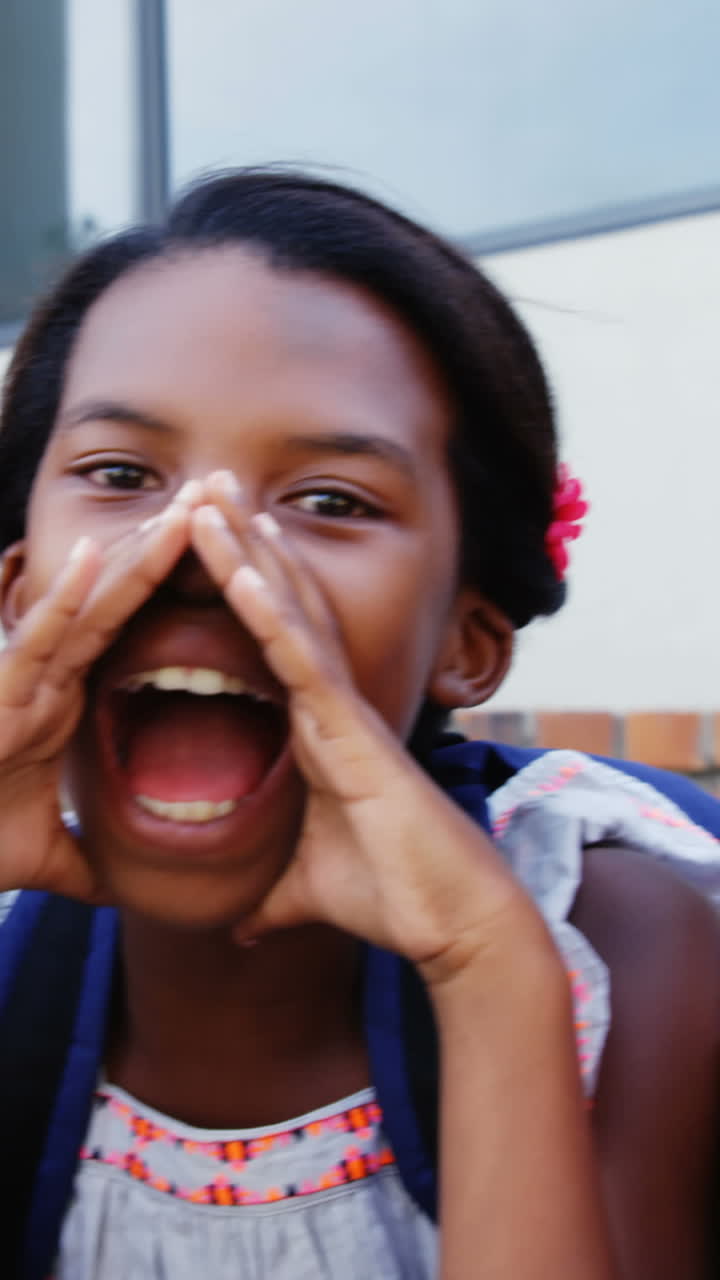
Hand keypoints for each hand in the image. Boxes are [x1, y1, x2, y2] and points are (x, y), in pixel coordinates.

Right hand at [0, 500, 192, 900]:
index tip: (215, 552)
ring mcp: (22, 676)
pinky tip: (98, 557)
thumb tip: (128, 889)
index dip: (169, 589)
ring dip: (136, 557)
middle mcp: (47, 675)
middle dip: (167, 549)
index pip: (128, 629)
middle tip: (217, 495)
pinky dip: (65, 599)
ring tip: (185, 510)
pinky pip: (36, 638)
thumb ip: (90, 860)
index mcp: (62, 696)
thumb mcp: (49, 854)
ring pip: (88, 605)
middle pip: (120, 599)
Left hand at [191, 476, 536, 984]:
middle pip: (280, 605)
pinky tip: (242, 573)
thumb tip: (240, 924)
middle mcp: (332, 705)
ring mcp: (345, 712)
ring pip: (290, 615)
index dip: (242, 585)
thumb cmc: (393, 896)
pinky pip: (304, 664)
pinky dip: (272, 616)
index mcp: (318, 729)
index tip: (208, 536)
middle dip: (243, 541)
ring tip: (211, 498)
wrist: (453, 920)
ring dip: (248, 554)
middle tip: (206, 481)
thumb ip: (271, 896)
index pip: (269, 640)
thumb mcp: (306, 893)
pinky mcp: (355, 735)